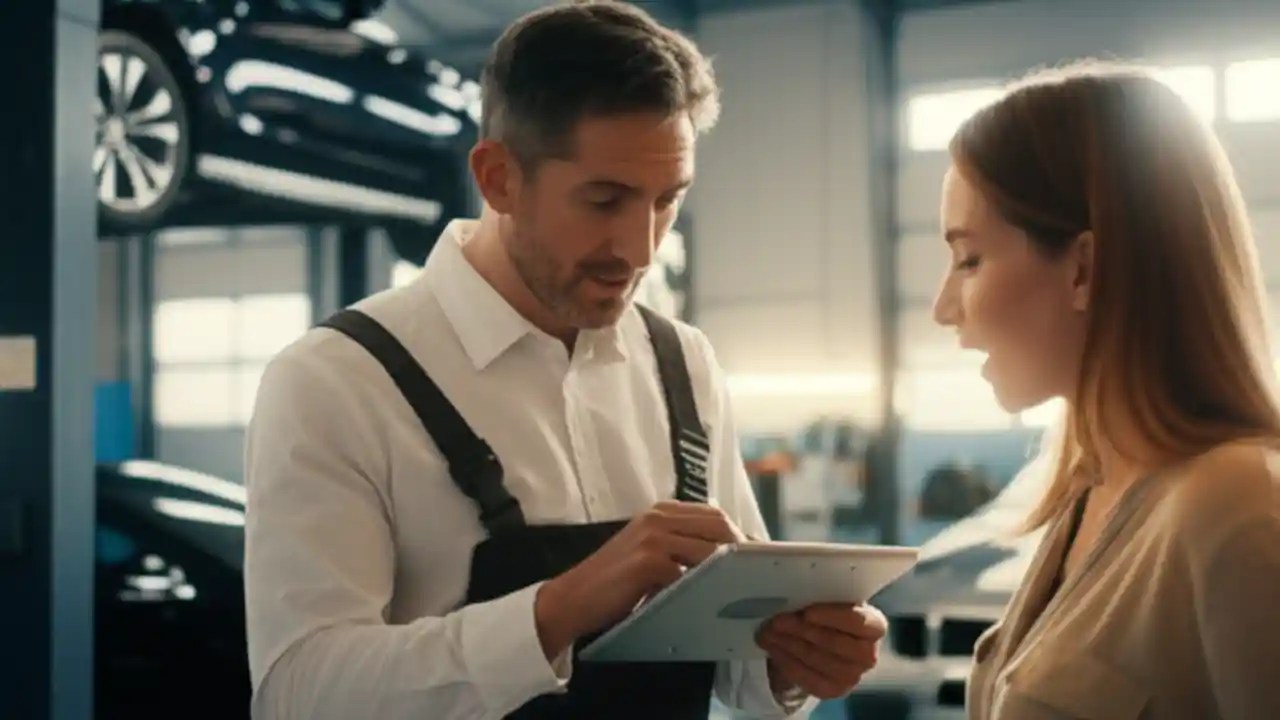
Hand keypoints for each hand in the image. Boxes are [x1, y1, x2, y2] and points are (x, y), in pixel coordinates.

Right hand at [534, 501, 745, 659]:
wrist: (573, 598)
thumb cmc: (614, 582)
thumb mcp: (648, 551)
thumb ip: (679, 544)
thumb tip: (726, 555)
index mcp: (660, 511)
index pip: (713, 514)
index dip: (739, 534)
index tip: (757, 556)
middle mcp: (657, 517)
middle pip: (718, 525)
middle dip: (741, 549)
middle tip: (757, 574)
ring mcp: (652, 537)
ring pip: (709, 550)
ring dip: (729, 571)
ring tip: (742, 588)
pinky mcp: (648, 562)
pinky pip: (689, 574)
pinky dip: (704, 588)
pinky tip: (712, 601)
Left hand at [757, 603, 887, 700]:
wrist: (825, 642)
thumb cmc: (829, 615)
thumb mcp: (829, 601)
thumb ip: (819, 597)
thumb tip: (793, 598)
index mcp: (874, 625)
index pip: (858, 621)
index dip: (832, 617)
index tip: (807, 613)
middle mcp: (869, 654)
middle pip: (834, 643)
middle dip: (800, 631)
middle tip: (776, 622)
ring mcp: (853, 676)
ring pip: (817, 660)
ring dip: (788, 645)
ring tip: (767, 633)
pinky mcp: (834, 690)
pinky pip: (808, 679)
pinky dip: (787, 662)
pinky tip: (774, 649)